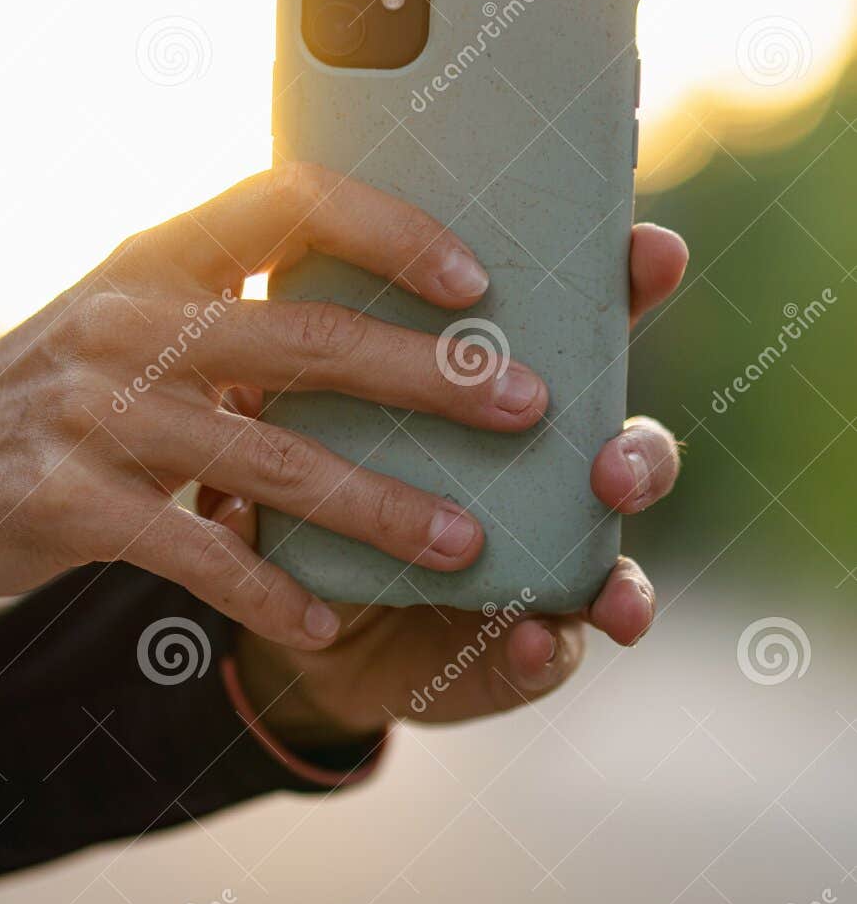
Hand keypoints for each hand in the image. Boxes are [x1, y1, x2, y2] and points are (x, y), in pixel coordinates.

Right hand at [0, 164, 551, 643]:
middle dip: (430, 376)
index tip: (476, 279)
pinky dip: (269, 594)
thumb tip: (384, 323)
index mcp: (162, 258)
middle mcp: (137, 321)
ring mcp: (102, 412)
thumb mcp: (134, 312)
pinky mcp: (71, 502)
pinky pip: (196, 553)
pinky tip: (328, 625)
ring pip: (271, 461)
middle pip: (308, 338)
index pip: (290, 200)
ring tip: (464, 545)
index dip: (390, 230)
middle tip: (525, 407)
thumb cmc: (59, 382)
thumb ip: (236, 308)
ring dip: (379, 509)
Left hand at [210, 223, 687, 744]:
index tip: (652, 253)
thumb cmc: (313, 498)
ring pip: (617, 556)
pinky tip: (533, 644)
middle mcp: (545, 473)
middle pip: (625, 445)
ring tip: (609, 588)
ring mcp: (544, 563)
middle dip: (640, 454)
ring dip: (624, 573)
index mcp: (500, 400)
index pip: (585, 330)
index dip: (632, 286)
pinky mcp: (523, 645)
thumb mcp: (300, 434)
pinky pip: (554, 650)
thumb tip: (250, 362)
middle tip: (612, 470)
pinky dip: (548, 650)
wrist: (302, 628)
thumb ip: (300, 395)